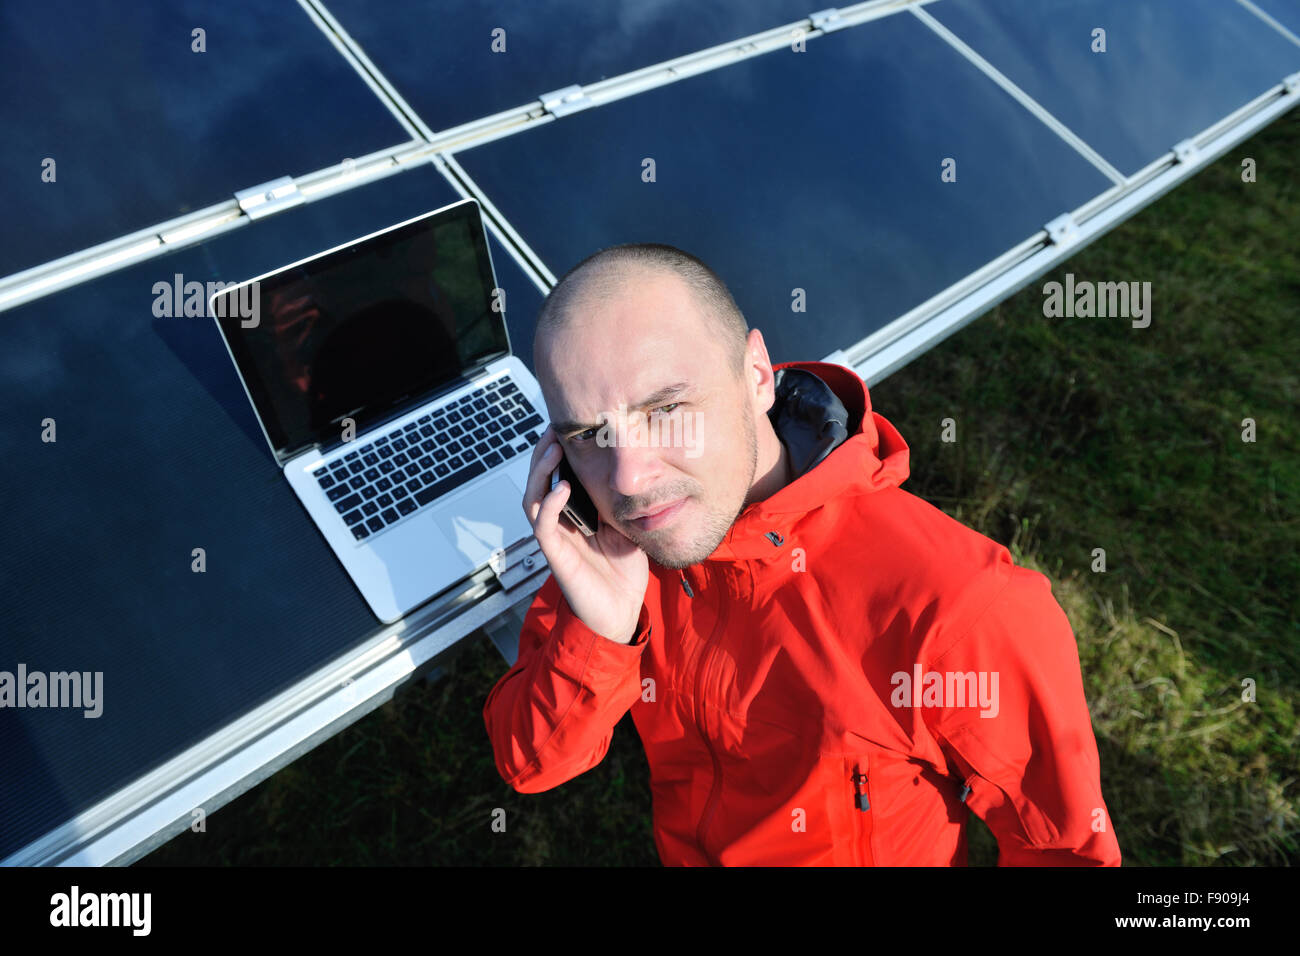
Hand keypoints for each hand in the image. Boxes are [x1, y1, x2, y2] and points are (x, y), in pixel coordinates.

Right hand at [522, 425, 648, 642]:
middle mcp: (560, 523)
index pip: (557, 475)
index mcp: (575, 514)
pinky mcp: (557, 556)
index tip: (567, 425)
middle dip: (543, 453)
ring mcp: (555, 539)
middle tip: (554, 428)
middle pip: (538, 482)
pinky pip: (544, 527)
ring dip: (540, 472)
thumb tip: (631, 472)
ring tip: (554, 449)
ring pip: (533, 499)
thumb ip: (622, 502)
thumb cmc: (622, 573)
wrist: (621, 614)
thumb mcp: (627, 527)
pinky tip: (561, 488)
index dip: (557, 452)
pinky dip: (550, 505)